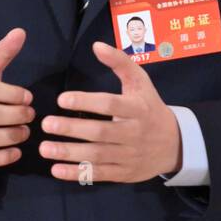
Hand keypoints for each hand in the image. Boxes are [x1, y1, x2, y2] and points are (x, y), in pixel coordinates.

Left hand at [39, 40, 181, 182]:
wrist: (176, 144)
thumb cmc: (150, 107)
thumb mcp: (140, 81)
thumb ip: (119, 62)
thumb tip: (96, 45)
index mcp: (137, 108)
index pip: (110, 104)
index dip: (85, 102)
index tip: (61, 99)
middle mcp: (134, 133)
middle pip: (100, 132)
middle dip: (71, 129)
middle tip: (46, 124)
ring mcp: (129, 155)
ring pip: (97, 156)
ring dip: (69, 153)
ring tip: (44, 148)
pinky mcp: (124, 173)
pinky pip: (99, 174)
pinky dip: (77, 174)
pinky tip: (57, 170)